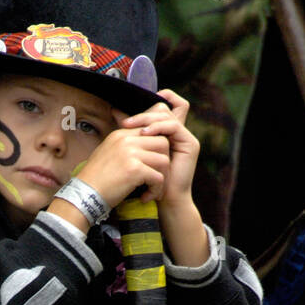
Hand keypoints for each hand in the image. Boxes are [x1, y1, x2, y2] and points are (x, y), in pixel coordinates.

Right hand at [73, 116, 170, 207]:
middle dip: (164, 162)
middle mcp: (126, 140)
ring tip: (153, 190)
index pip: (151, 132)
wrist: (84, 195)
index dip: (157, 150)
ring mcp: (131, 154)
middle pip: (162, 143)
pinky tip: (146, 197)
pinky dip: (156, 190)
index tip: (153, 166)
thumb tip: (141, 148)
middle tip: (158, 178)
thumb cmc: (96, 180)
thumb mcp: (107, 153)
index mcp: (121, 134)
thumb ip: (123, 147)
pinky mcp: (135, 170)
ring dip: (162, 178)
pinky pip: (158, 178)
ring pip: (164, 160)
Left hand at [116, 90, 199, 209]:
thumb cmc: (146, 178)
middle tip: (125, 123)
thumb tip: (115, 110)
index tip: (127, 116)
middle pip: (163, 108)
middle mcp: (177, 132)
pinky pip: (174, 125)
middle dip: (143, 113)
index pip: (161, 106)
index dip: (146, 105)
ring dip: (147, 119)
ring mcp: (185, 136)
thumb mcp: (136, 150)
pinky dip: (158, 127)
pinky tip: (145, 134)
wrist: (162, 199)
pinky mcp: (190, 143)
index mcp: (166, 132)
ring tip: (132, 128)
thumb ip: (131, 130)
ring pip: (167, 114)